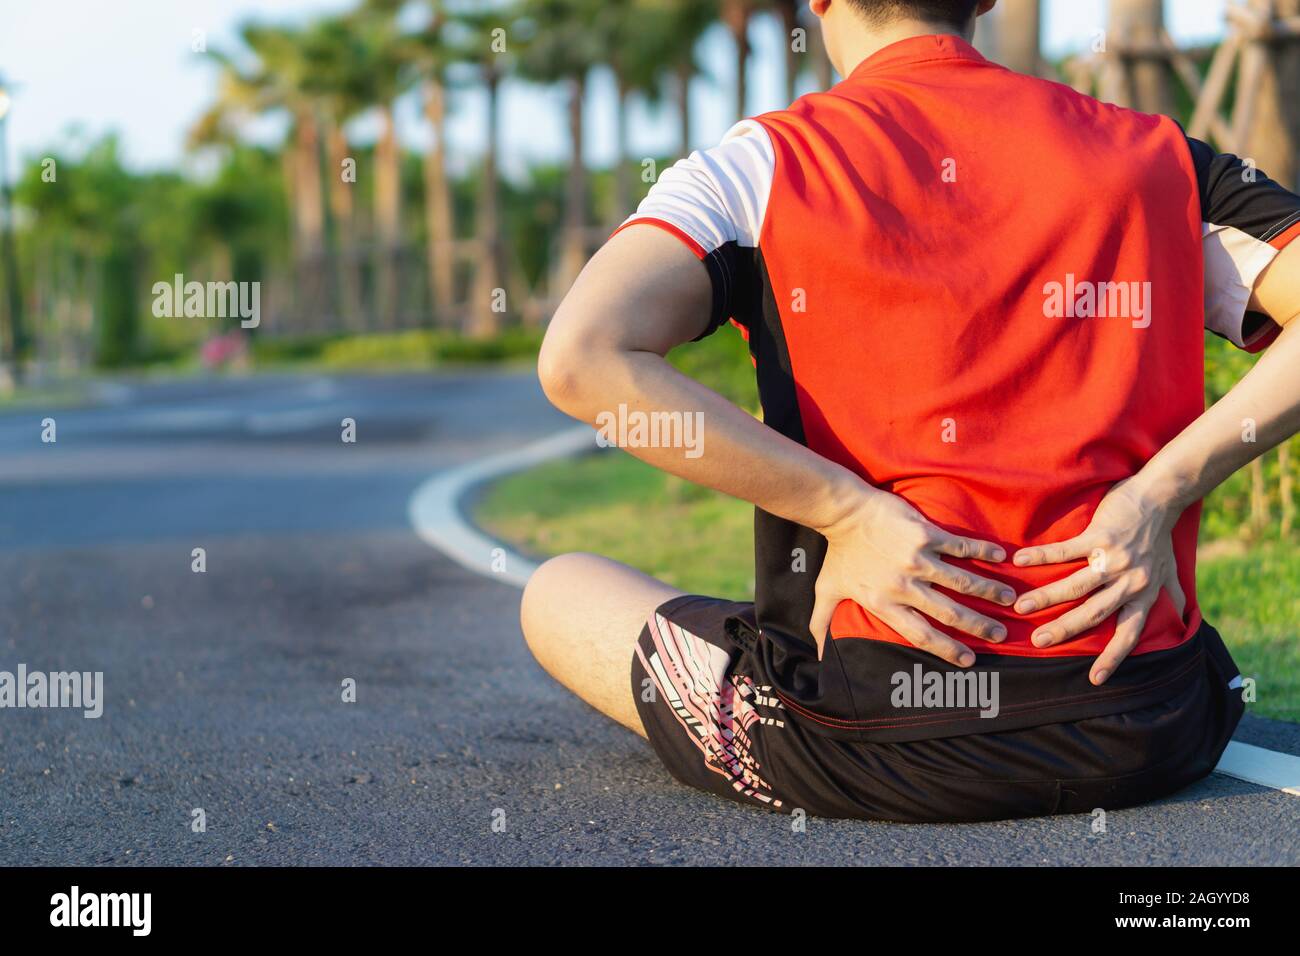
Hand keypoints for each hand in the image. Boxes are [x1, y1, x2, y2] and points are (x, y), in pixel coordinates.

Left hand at [810, 488, 1014, 665]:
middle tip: (1000, 634)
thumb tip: (817, 655)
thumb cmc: (837, 552)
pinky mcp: (925, 534)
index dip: (946, 649)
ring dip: (989, 591)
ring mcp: (916, 559)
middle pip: (948, 612)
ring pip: (961, 580)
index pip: (920, 634)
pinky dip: (982, 551)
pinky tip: (1001, 556)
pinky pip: (959, 545)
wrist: (842, 511)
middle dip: (978, 626)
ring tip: (1010, 599)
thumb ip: (822, 623)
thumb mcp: (826, 590)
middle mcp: (903, 585)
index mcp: (883, 602)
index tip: (968, 661)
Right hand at [1011, 477, 1186, 684]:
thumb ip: (1172, 595)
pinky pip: (1066, 551)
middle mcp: (1131, 582)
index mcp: (1145, 594)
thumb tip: (1185, 621)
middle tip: (1038, 641)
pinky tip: (1020, 561)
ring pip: (1076, 586)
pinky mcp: (1100, 536)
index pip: (1130, 633)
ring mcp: (1114, 559)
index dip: (1113, 657)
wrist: (1160, 496)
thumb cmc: (1160, 534)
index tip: (1094, 679)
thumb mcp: (1170, 569)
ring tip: (1019, 606)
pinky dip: (1042, 557)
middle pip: (1094, 613)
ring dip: (1046, 597)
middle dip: (1064, 629)